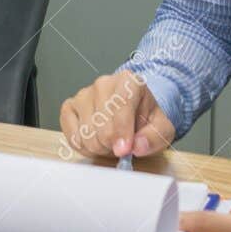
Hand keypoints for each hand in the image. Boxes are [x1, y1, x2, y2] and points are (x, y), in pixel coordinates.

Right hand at [59, 71, 174, 157]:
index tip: (124, 150)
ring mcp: (83, 94)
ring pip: (85, 134)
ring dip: (99, 147)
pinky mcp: (68, 107)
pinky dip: (84, 147)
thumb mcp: (162, 129)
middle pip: (101, 126)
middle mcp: (103, 83)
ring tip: (110, 142)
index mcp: (129, 81)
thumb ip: (153, 138)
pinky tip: (96, 142)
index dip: (122, 132)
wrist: (132, 113)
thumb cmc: (145, 119)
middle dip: (113, 145)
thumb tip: (137, 146)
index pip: (121, 106)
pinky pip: (72, 137)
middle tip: (122, 145)